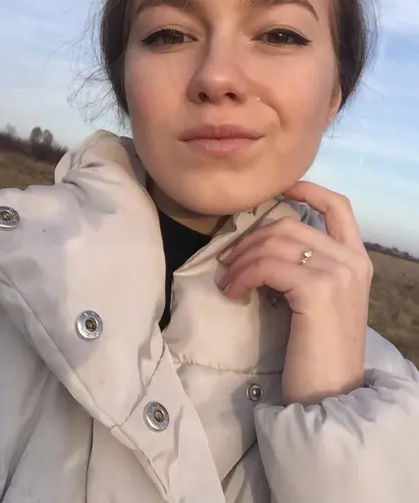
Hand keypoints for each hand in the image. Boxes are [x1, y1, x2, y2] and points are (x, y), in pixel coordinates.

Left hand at [217, 181, 372, 404]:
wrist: (329, 395)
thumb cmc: (318, 351)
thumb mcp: (318, 300)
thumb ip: (305, 268)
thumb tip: (265, 246)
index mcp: (357, 260)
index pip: (339, 207)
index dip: (308, 188)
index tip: (279, 190)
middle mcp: (352, 261)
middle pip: (290, 224)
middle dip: (251, 239)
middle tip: (229, 261)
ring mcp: (337, 274)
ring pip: (275, 243)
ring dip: (242, 259)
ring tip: (227, 280)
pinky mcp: (317, 290)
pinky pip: (267, 266)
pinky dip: (243, 275)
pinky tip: (233, 291)